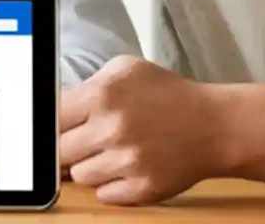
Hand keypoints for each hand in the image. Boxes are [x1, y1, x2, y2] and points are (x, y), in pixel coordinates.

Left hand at [59, 55, 219, 204]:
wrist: (213, 125)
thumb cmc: (166, 95)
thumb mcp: (125, 70)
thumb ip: (87, 85)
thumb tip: (54, 108)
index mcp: (103, 94)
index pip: (51, 118)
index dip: (56, 124)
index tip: (64, 126)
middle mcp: (112, 128)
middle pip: (60, 152)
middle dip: (71, 146)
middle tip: (88, 140)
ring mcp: (127, 161)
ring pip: (79, 176)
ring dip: (90, 167)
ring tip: (112, 152)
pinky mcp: (142, 188)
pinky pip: (103, 195)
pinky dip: (111, 185)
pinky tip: (127, 167)